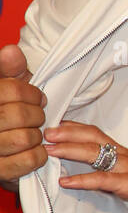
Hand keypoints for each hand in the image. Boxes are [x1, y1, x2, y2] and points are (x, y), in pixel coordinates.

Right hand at [0, 43, 47, 187]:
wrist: (0, 149)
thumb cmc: (4, 109)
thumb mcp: (4, 85)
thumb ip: (8, 69)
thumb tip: (12, 52)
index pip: (12, 91)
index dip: (33, 94)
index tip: (38, 99)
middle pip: (19, 115)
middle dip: (36, 115)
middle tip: (38, 118)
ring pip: (24, 139)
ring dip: (37, 136)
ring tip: (34, 134)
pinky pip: (27, 161)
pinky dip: (38, 155)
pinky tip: (35, 150)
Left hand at [43, 121, 127, 212]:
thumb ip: (119, 174)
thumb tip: (100, 178)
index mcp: (126, 153)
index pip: (97, 133)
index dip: (76, 128)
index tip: (57, 125)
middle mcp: (124, 155)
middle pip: (91, 137)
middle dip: (66, 133)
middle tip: (45, 131)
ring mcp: (126, 168)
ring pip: (92, 153)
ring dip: (68, 150)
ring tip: (49, 149)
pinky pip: (101, 180)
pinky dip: (81, 180)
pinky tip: (65, 182)